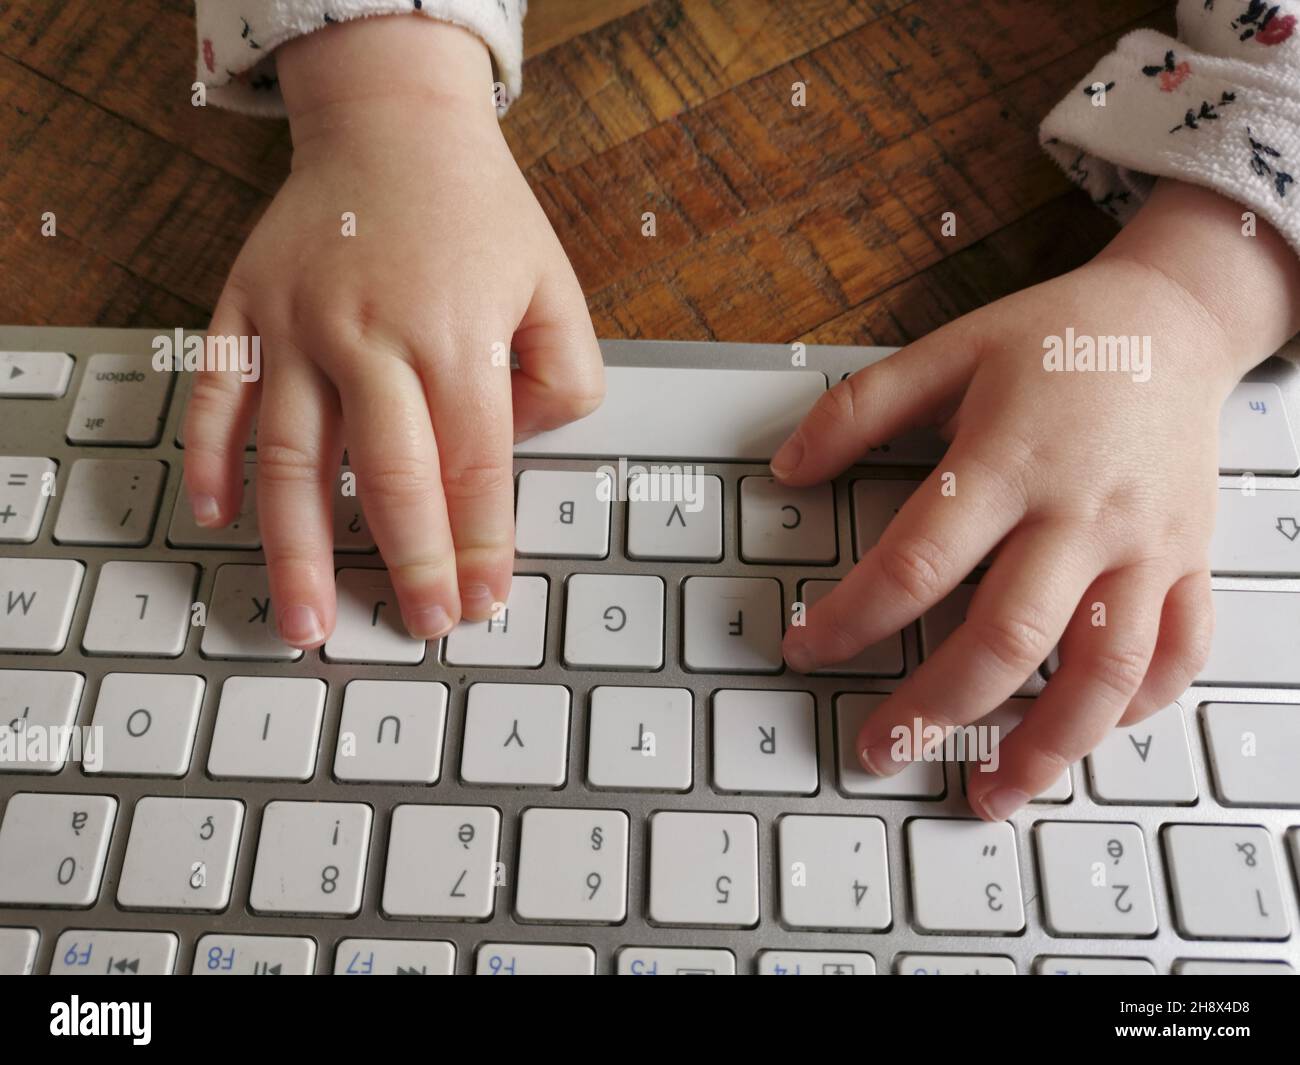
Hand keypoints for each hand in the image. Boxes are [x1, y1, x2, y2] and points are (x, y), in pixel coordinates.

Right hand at [182, 16, 602, 647]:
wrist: (392, 122)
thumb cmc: (478, 214)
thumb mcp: (556, 287)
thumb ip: (564, 380)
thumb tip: (518, 455)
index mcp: (457, 337)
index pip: (473, 469)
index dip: (479, 544)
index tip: (481, 601)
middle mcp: (372, 336)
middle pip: (389, 478)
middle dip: (405, 565)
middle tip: (413, 627)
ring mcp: (298, 323)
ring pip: (292, 457)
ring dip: (296, 547)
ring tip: (303, 618)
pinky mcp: (245, 308)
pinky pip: (218, 395)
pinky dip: (211, 459)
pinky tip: (216, 516)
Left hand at [773, 181, 1299, 819]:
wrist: (1172, 318)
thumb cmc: (1056, 339)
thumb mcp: (946, 350)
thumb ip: (860, 410)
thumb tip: (786, 468)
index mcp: (1008, 460)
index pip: (916, 565)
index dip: (850, 620)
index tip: (806, 650)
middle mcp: (1080, 513)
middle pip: (1005, 637)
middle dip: (933, 710)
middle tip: (879, 752)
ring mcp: (1144, 545)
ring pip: (1102, 670)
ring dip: (1044, 744)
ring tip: (989, 791)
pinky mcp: (1188, 560)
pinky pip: (1178, 651)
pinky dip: (1139, 705)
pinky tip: (1090, 733)